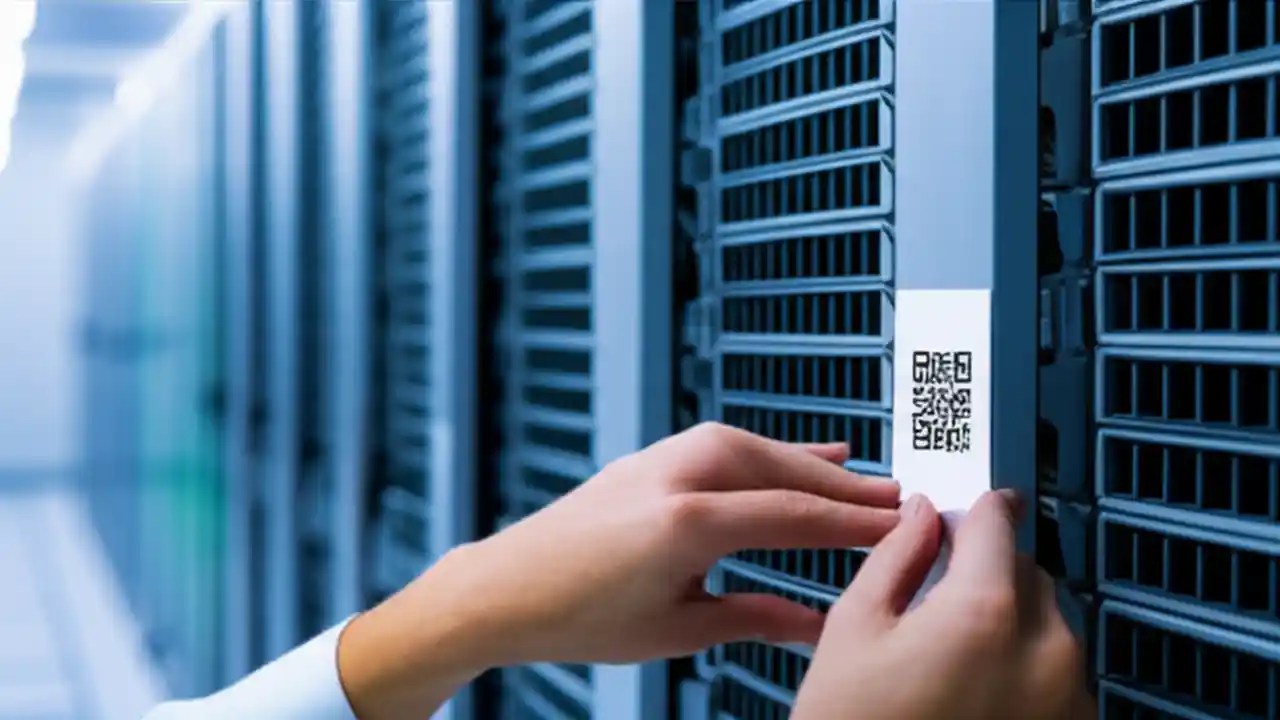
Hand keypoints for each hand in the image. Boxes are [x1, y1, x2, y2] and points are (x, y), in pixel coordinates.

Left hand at [338, 422, 901, 719]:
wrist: (506, 586)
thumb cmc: (578, 614)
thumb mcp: (676, 629)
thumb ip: (756, 619)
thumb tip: (819, 624)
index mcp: (684, 521)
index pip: (792, 514)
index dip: (853, 521)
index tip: (900, 525)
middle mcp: (676, 474)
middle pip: (783, 470)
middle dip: (845, 485)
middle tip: (903, 499)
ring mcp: (661, 457)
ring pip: (759, 449)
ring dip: (813, 463)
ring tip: (865, 481)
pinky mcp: (653, 457)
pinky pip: (729, 444)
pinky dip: (772, 451)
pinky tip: (809, 452)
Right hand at [792, 491, 1092, 719]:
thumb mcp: (854, 628)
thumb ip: (896, 556)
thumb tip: (922, 514)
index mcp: (985, 611)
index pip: (999, 524)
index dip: (980, 507)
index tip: (975, 505)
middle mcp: (1045, 651)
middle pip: (1028, 572)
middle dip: (990, 571)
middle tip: (941, 594)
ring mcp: (1067, 698)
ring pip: (1049, 622)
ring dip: (1012, 619)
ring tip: (954, 654)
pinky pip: (1060, 674)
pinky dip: (1027, 666)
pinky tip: (976, 690)